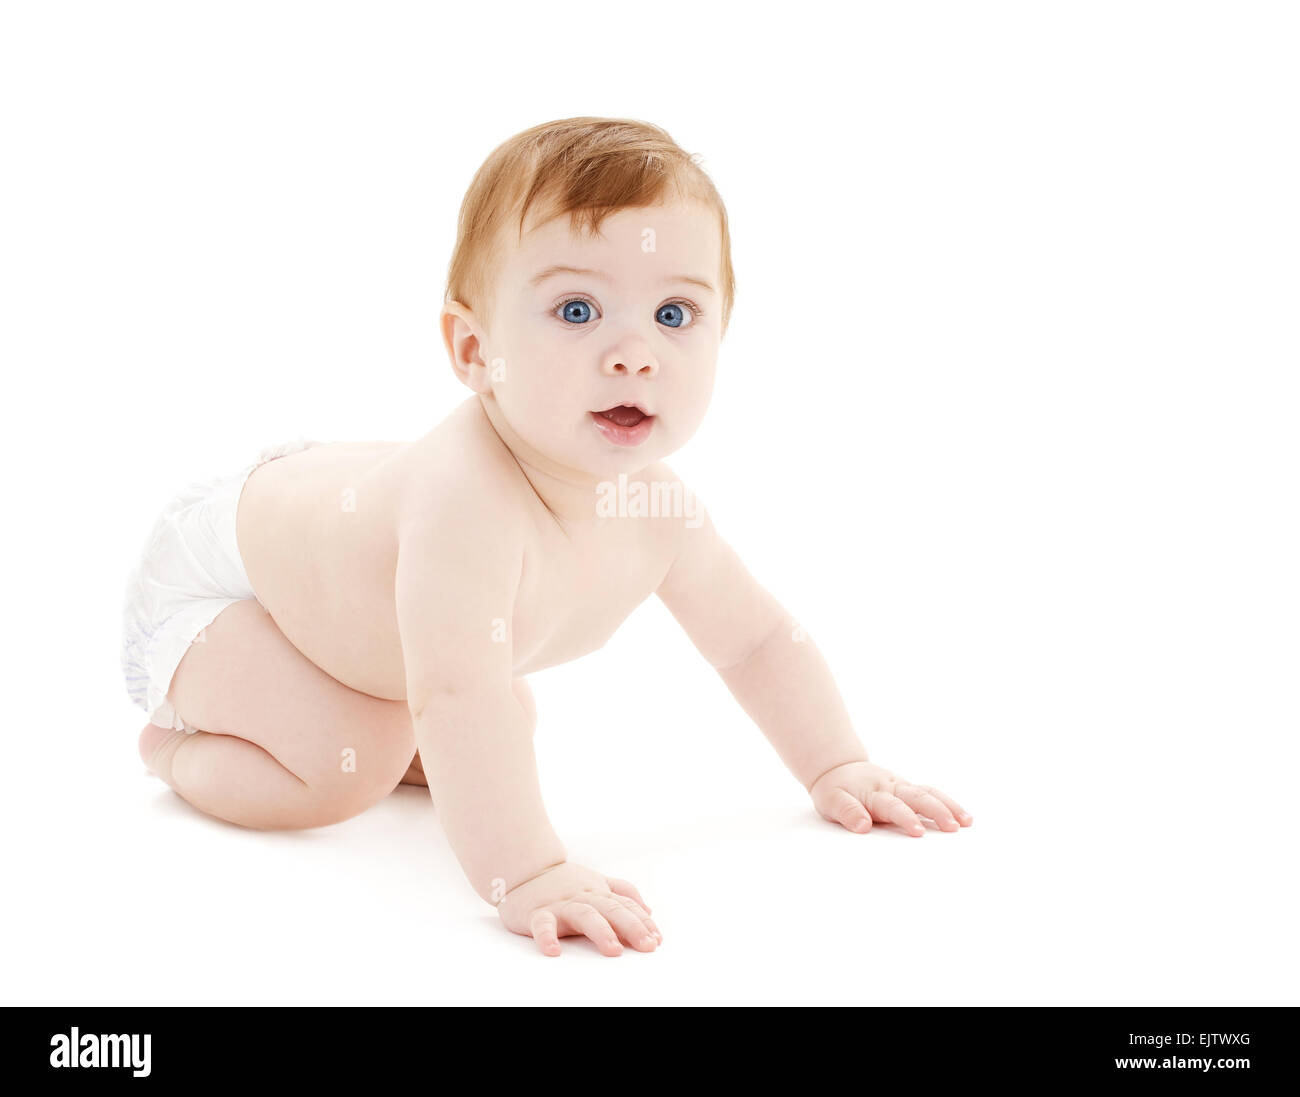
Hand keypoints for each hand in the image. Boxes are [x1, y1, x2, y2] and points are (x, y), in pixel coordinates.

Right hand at [496, 862, 662, 956]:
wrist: (526, 868)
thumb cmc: (565, 881)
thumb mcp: (598, 882)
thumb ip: (624, 893)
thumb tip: (650, 911)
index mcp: (599, 892)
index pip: (626, 906)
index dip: (643, 922)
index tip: (656, 940)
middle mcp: (584, 897)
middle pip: (612, 909)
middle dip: (632, 927)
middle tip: (647, 946)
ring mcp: (561, 904)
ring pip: (584, 915)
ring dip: (601, 932)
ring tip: (613, 951)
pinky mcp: (537, 913)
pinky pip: (543, 925)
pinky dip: (547, 937)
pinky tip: (554, 951)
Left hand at [809, 760, 972, 836]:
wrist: (837, 767)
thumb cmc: (834, 788)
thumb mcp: (830, 800)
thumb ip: (847, 811)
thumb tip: (862, 825)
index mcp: (874, 793)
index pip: (893, 806)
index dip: (906, 818)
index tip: (918, 832)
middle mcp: (892, 787)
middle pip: (919, 797)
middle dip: (937, 812)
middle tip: (952, 827)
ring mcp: (902, 787)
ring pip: (929, 792)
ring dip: (949, 806)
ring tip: (967, 821)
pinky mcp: (908, 789)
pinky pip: (930, 793)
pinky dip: (948, 802)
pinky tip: (963, 816)